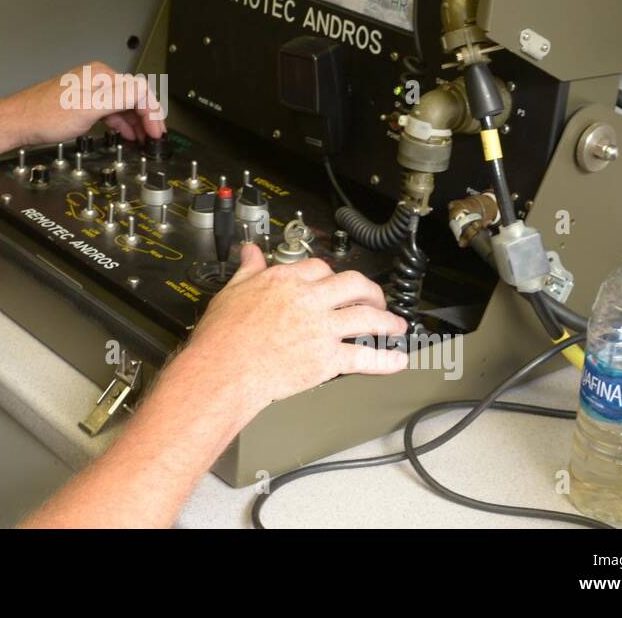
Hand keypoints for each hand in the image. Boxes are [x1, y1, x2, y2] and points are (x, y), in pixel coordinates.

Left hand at [12, 61, 164, 146]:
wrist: (19, 122)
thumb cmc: (45, 115)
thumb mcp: (90, 107)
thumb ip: (121, 98)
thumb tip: (145, 94)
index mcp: (102, 76)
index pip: (140, 89)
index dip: (153, 111)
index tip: (157, 130)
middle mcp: (97, 79)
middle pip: (133, 96)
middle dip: (147, 117)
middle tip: (155, 137)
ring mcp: (89, 90)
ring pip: (122, 104)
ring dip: (135, 121)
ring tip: (143, 139)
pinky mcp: (82, 102)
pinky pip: (110, 110)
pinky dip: (120, 122)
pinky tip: (124, 132)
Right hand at [182, 244, 408, 415]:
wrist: (224, 369)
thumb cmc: (223, 335)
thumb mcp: (232, 291)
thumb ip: (248, 269)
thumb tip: (250, 252)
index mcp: (286, 281)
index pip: (320, 268)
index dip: (332, 275)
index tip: (335, 283)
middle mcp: (309, 300)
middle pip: (354, 285)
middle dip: (372, 292)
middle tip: (377, 299)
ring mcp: (321, 329)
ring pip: (367, 318)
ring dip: (388, 322)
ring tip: (397, 325)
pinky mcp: (327, 358)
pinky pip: (364, 357)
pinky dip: (385, 360)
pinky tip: (397, 360)